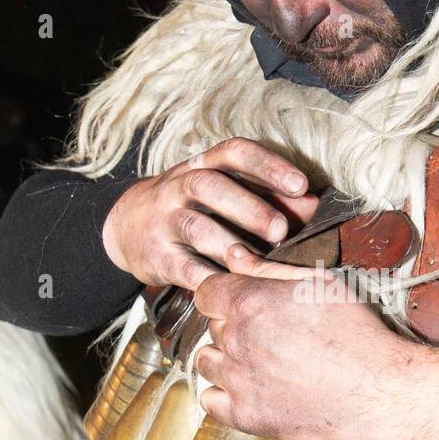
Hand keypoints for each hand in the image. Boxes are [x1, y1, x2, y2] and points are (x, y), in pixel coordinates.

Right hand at [101, 137, 319, 287]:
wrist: (125, 226)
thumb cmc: (194, 207)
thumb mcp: (225, 193)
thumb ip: (268, 196)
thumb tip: (313, 204)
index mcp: (204, 165)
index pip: (235, 152)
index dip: (268, 166)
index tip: (300, 185)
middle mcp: (180, 186)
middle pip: (211, 186)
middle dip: (249, 207)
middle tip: (281, 231)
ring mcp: (164, 220)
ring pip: (195, 227)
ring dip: (229, 244)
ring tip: (256, 261)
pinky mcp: (156, 255)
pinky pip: (181, 266)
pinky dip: (207, 278)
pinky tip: (233, 286)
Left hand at [193, 244, 438, 439]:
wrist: (379, 394)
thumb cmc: (359, 336)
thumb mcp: (321, 285)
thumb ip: (270, 269)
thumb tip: (234, 255)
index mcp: (251, 302)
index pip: (207, 291)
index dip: (225, 294)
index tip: (243, 302)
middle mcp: (236, 340)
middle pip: (212, 326)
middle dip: (234, 325)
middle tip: (269, 333)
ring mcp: (237, 381)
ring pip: (207, 361)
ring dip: (226, 358)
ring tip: (259, 361)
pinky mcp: (244, 415)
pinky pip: (209, 400)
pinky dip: (222, 394)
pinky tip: (248, 388)